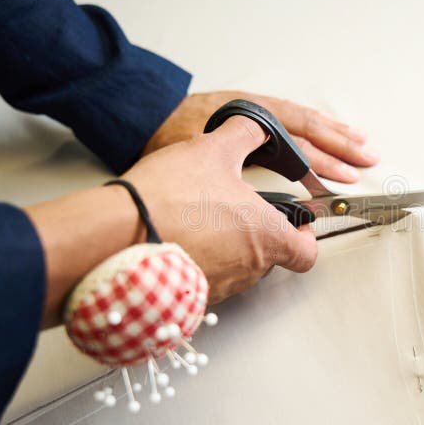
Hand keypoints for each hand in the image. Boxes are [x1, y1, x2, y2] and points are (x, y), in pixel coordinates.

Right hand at [126, 116, 317, 302]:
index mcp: (266, 237)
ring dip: (228, 248)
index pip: (306, 253)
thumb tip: (256, 127)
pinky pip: (206, 280)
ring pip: (238, 270)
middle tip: (236, 210)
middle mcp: (248, 270)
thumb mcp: (213, 149)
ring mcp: (220, 287)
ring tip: (202, 220)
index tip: (295, 222)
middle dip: (259, 234)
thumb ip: (244, 135)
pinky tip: (180, 238)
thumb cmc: (168, 198)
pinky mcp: (191, 296)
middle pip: (270, 258)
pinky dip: (200, 262)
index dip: (305, 236)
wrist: (117, 233)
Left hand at [142, 91, 379, 182]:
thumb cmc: (165, 134)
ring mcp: (255, 114)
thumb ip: (228, 170)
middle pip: (307, 127)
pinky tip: (327, 140)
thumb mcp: (194, 154)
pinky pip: (289, 124)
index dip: (323, 157)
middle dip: (340, 145)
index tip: (344, 175)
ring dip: (332, 136)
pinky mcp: (249, 122)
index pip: (297, 135)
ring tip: (359, 147)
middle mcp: (256, 111)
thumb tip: (255, 200)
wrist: (142, 113)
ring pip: (302, 123)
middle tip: (367, 160)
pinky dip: (313, 133)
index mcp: (248, 114)